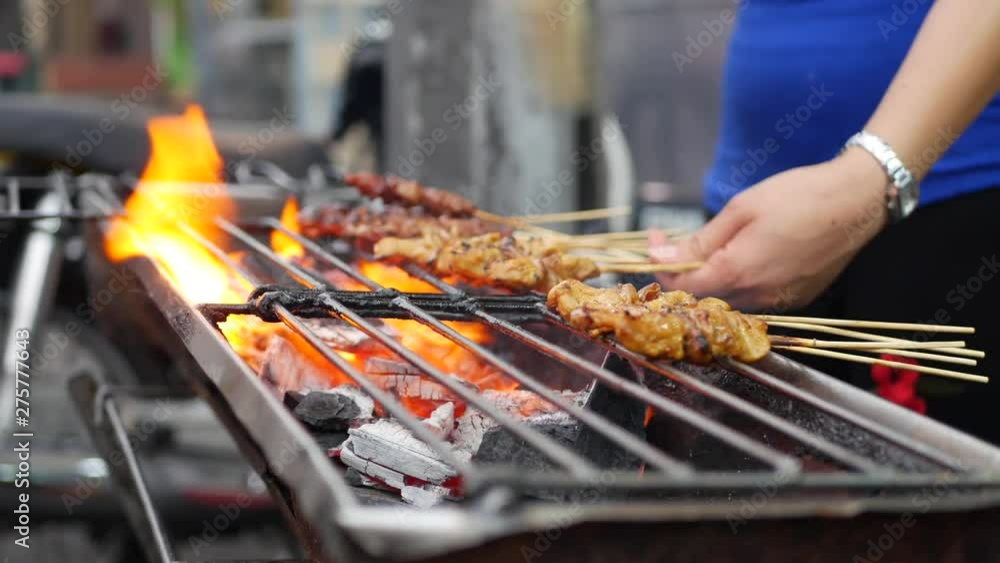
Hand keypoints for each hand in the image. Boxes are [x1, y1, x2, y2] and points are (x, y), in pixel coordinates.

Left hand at [650, 148, 890, 309]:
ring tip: (711, 243)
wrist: (858, 201)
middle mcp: (757, 297)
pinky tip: (741, 254)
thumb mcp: (741, 209)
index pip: (681, 285)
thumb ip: (699, 240)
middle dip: (682, 269)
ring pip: (727, 298)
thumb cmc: (799, 196)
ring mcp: (778, 302)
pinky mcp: (794, 299)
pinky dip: (738, 280)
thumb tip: (661, 258)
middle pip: (702, 294)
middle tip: (674, 240)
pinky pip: (753, 297)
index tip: (654, 240)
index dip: (660, 264)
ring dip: (709, 275)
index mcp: (738, 273)